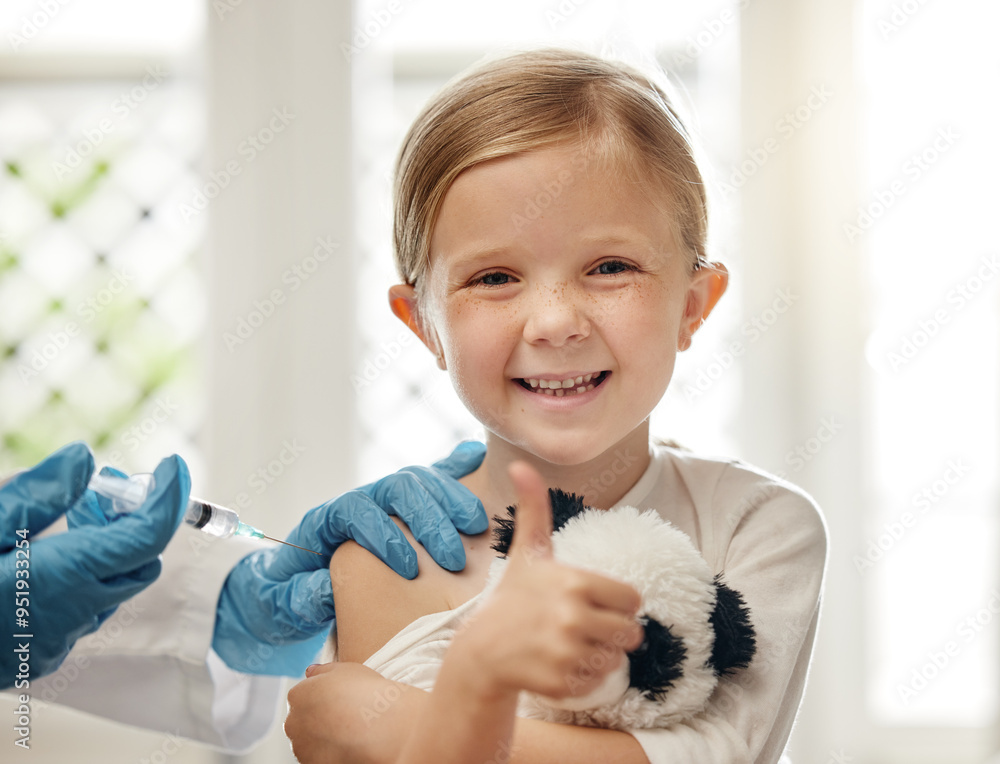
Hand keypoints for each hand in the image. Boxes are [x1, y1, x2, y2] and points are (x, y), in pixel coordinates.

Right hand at [0, 442, 189, 686]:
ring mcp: (57, 643)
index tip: (173, 465)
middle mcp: (70, 617)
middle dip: (133, 521)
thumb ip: (35, 495)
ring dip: (105, 551)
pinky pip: (83, 613)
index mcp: (60, 579)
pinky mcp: (41, 658)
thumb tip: (83, 459)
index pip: (146, 537)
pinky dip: (81, 580)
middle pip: (137, 563)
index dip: (169, 498)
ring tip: (65, 519)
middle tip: (101, 490)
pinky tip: (40, 560)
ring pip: (112, 589)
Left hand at [212, 440, 486, 675]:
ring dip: (451, 498)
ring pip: (419, 480)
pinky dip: (456, 467)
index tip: (409, 567)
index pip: (356, 509)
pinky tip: (477, 458)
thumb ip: (299, 597)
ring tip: (477, 527)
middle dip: (429, 517)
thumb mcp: (281, 604)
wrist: (288, 587)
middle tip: (453, 557)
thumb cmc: (285, 596)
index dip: (384, 533)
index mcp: (326, 520)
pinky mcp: (406, 506)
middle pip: (396, 487)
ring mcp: (384, 499)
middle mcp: (359, 500)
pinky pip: (433, 477)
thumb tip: (325, 589)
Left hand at [285, 662, 421, 763]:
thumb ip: (323, 670)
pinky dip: (329, 754)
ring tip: (349, 734)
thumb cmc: (366, 694)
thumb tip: (311, 672)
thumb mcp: (345, 669)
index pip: (302, 696)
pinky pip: (318, 758)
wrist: (381, 727)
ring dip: (322, 738)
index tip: (338, 701)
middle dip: (317, 719)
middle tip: (343, 718)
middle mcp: (293, 722)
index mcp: (298, 695)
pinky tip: (348, 746)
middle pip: (301, 720)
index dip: (322, 698)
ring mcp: (301, 747)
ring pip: (308, 742)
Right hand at [452, 461, 643, 702]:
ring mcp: (567, 654)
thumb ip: (533, 508)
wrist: (481, 650)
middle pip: (630, 632)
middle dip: (610, 631)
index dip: (615, 602)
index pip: (632, 600)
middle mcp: (573, 618)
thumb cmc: (512, 597)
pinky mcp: (562, 684)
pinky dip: (584, 678)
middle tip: (580, 627)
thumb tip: (519, 464)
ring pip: (616, 659)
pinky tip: (559, 665)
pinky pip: (598, 683)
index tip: (591, 602)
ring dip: (599, 655)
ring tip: (568, 645)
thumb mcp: (528, 552)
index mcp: (575, 582)